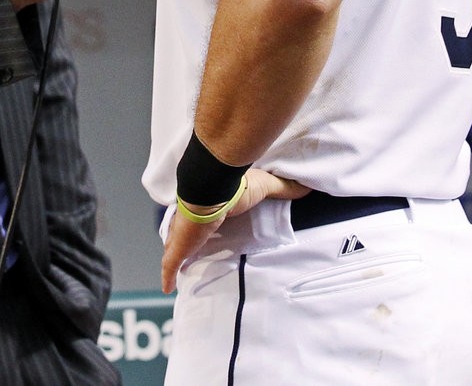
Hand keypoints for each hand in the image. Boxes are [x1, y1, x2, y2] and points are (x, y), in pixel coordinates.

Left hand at [160, 168, 308, 293]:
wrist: (211, 185)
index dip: (202, 224)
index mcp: (209, 205)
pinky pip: (170, 264)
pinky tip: (166, 287)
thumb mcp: (263, 186)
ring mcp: (183, 233)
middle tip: (188, 252)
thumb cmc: (235, 185)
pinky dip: (168, 275)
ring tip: (177, 269)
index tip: (203, 230)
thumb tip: (305, 187)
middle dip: (185, 242)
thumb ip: (282, 188)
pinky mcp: (179, 246)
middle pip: (185, 232)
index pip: (204, 217)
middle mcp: (192, 219)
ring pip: (175, 248)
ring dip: (175, 257)